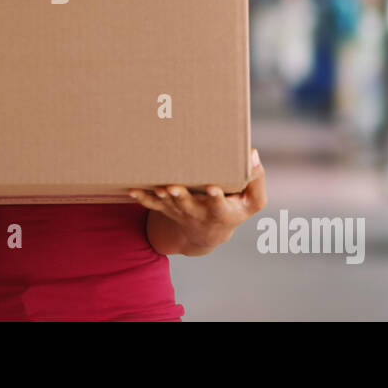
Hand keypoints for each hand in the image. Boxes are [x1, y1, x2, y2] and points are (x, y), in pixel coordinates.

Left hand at [128, 148, 266, 252]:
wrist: (207, 235)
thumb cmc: (233, 210)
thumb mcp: (252, 202)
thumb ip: (255, 179)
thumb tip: (252, 153)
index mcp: (220, 211)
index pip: (219, 205)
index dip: (216, 197)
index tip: (212, 188)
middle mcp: (198, 212)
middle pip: (187, 204)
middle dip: (180, 197)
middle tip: (173, 188)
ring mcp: (180, 211)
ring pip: (168, 204)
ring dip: (161, 196)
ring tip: (157, 187)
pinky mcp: (167, 208)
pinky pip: (152, 204)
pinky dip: (142, 198)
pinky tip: (132, 189)